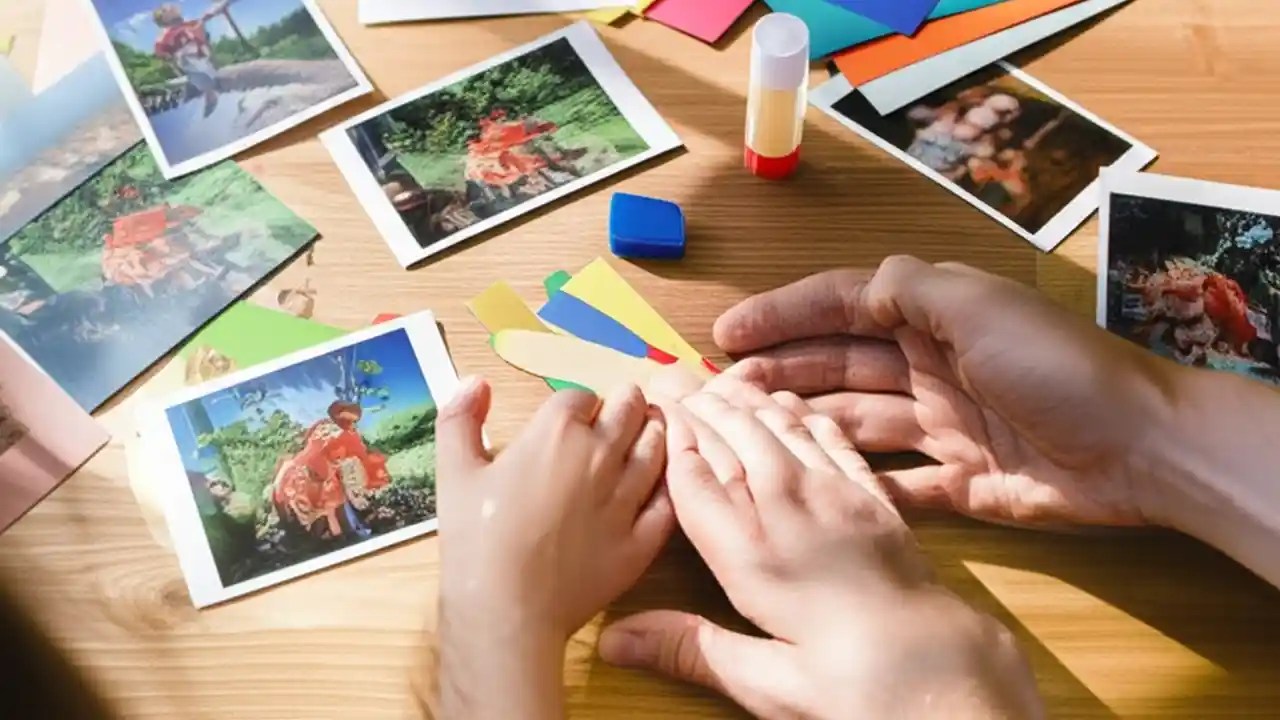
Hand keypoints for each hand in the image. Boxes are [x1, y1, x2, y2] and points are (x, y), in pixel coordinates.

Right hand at [434, 378, 674, 718]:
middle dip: (627, 404)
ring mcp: (628, 496)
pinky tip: (662, 484)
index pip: (581, 395)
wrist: (505, 610)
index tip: (575, 415)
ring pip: (658, 447)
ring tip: (651, 431)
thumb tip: (475, 382)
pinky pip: (669, 500)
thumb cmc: (475, 540)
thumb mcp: (454, 471)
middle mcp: (601, 453)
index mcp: (556, 430)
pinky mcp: (644, 538)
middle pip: (630, 408)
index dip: (579, 403)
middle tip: (626, 408)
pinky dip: (669, 485)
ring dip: (655, 433)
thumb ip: (460, 419)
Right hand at [599, 377, 1041, 718]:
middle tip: (670, 374)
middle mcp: (790, 509)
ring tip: (717, 376)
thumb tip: (616, 640)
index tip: (648, 403)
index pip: (695, 474)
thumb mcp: (770, 684)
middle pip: (733, 435)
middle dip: (699, 401)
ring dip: (746, 398)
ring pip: (778, 426)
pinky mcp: (874, 498)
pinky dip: (801, 413)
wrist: (954, 679)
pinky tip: (787, 403)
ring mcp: (836, 496)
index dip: (669, 433)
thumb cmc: (862, 690)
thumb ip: (691, 649)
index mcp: (752, 553)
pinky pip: (829, 437)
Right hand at [711, 255, 1181, 527]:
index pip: (840, 306)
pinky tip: (808, 489)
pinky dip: (856, 484)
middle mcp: (931, 365)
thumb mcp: (976, 306)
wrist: (1140, 448)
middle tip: (720, 392)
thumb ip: (906, 288)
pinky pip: (895, 482)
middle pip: (838, 364)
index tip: (726, 333)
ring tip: (747, 439)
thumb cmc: (1054, 365)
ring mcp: (944, 424)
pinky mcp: (960, 480)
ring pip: (855, 421)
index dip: (782, 315)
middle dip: (780, 372)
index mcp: (933, 315)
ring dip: (805, 424)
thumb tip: (851, 290)